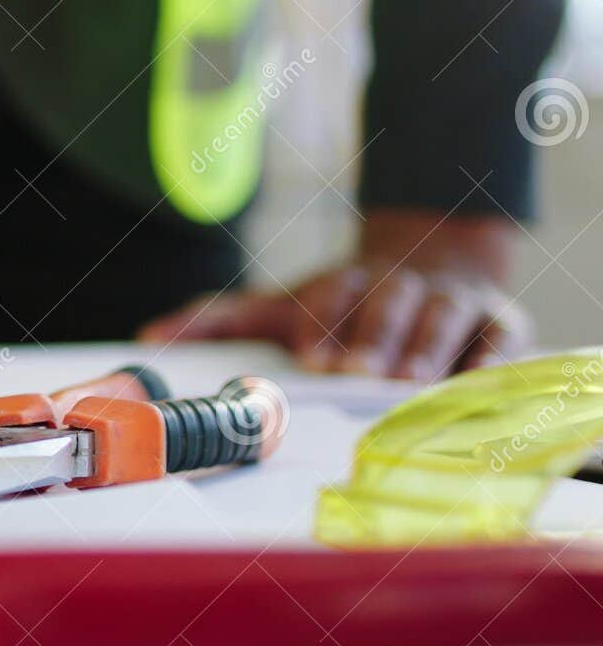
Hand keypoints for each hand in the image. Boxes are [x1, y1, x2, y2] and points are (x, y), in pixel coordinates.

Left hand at [137, 210, 531, 380]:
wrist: (427, 262)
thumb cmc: (339, 304)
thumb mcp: (277, 305)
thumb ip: (215, 321)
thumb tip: (144, 338)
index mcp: (344, 281)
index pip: (332, 295)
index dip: (322, 323)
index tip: (310, 358)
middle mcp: (399, 285)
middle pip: (389, 302)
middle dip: (372, 337)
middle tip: (357, 373)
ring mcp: (451, 300)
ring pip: (442, 316)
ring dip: (426, 347)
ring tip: (408, 383)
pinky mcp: (498, 320)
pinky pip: (500, 336)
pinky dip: (490, 356)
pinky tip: (474, 381)